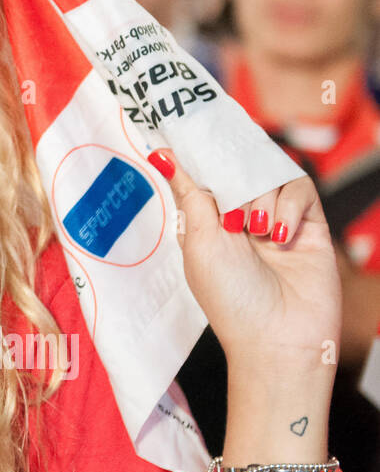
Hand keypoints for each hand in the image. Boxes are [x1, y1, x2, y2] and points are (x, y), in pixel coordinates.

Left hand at [148, 148, 341, 371]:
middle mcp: (239, 218)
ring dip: (260, 199)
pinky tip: (280, 237)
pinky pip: (300, 189)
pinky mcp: (308, 224)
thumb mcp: (198, 241)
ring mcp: (275, 219)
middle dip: (232, 178)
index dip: (197, 156)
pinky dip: (287, 207)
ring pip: (269, 175)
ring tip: (255, 232)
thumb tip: (162, 155)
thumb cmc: (230, 298)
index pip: (203, 174)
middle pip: (238, 168)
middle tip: (231, 207)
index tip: (187, 133)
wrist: (278, 338)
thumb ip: (189, 194)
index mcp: (205, 222)